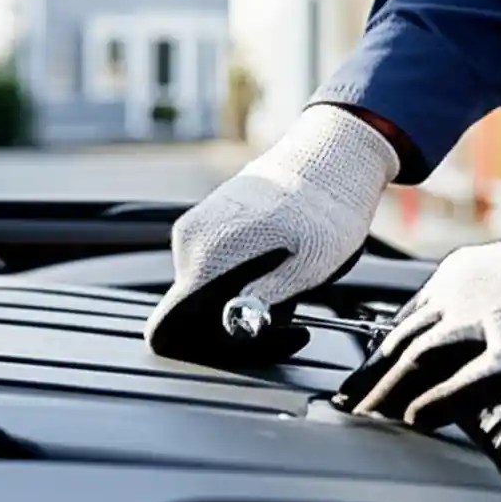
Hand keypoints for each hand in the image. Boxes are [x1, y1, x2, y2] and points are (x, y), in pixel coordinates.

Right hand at [145, 105, 399, 364]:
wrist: (329, 157)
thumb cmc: (327, 211)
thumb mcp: (312, 264)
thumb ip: (269, 295)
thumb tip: (237, 321)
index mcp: (207, 252)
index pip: (172, 322)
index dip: (211, 344)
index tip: (255, 337)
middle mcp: (188, 240)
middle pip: (190, 309)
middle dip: (232, 322)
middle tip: (286, 319)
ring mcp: (191, 228)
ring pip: (201, 290)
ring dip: (236, 300)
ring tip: (284, 285)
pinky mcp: (202, 222)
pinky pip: (207, 267)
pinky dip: (235, 279)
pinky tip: (274, 269)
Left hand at [338, 202, 500, 427]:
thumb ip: (479, 302)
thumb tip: (459, 337)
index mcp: (460, 272)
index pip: (403, 319)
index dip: (380, 353)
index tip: (365, 374)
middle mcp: (463, 292)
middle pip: (399, 341)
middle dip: (370, 377)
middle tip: (348, 403)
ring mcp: (488, 321)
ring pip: (416, 361)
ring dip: (386, 394)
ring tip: (367, 418)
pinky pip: (461, 385)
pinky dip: (433, 405)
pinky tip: (416, 421)